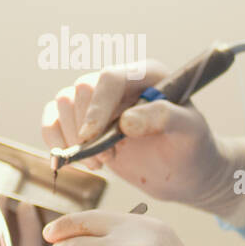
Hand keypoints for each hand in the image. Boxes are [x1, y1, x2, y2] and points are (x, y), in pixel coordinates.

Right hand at [40, 61, 241, 208]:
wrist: (186, 171)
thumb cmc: (193, 147)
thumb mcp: (190, 132)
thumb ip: (164, 118)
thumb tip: (126, 121)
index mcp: (146, 74)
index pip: (110, 78)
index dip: (97, 106)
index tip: (91, 136)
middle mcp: (119, 83)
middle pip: (81, 89)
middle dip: (85, 127)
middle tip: (106, 158)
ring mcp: (99, 102)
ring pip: (63, 101)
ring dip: (72, 137)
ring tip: (100, 162)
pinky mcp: (84, 123)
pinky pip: (52, 120)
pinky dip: (55, 141)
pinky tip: (79, 161)